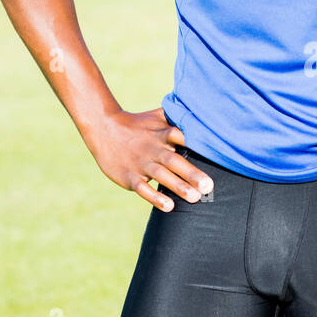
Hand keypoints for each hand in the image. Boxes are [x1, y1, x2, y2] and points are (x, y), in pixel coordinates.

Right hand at [85, 107, 213, 210]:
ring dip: (178, 187)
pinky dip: (155, 197)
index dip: (196, 144)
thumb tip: (201, 109)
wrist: (104, 129)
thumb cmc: (138, 124)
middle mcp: (153, 149)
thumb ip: (178, 115)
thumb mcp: (157, 116)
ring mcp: (141, 164)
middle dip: (191, 173)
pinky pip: (143, 189)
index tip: (213, 154)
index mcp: (163, 134)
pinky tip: (169, 207)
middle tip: (208, 186)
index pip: (182, 137)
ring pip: (161, 176)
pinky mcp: (129, 176)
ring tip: (195, 198)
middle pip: (174, 161)